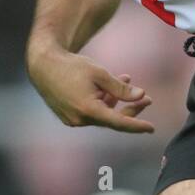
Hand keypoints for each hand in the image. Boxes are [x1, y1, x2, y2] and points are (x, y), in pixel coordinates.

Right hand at [28, 48, 153, 133]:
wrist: (43, 65)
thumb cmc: (72, 67)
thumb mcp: (100, 74)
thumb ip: (121, 88)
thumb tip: (141, 96)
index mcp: (88, 110)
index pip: (119, 122)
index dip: (137, 125)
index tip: (151, 129)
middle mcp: (80, 119)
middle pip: (112, 119)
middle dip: (131, 109)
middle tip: (147, 98)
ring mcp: (73, 120)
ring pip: (102, 114)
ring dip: (116, 101)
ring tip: (127, 80)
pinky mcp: (69, 117)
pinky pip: (92, 113)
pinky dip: (102, 102)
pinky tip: (109, 88)